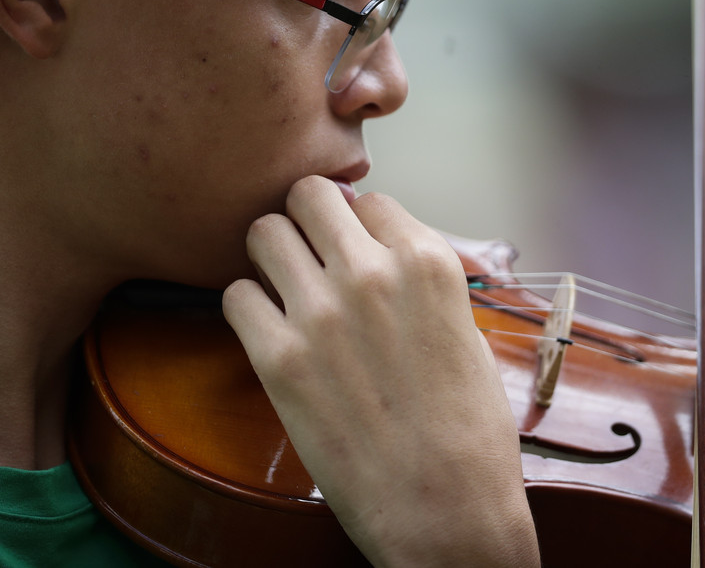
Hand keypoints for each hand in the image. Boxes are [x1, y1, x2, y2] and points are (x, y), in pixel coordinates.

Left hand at [222, 176, 539, 566]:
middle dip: (306, 220)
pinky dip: (248, 309)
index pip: (370, 199)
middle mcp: (372, 273)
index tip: (356, 252)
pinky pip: (235, 296)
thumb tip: (383, 254)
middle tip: (309, 254)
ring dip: (271, 256)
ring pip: (263, 232)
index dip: (359, 226)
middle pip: (308, 195)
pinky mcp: (279, 360)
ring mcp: (321, 313)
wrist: (447, 510)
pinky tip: (270, 333)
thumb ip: (420, 284)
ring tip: (284, 289)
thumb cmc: (468, 432)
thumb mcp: (466, 330)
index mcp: (428, 262)